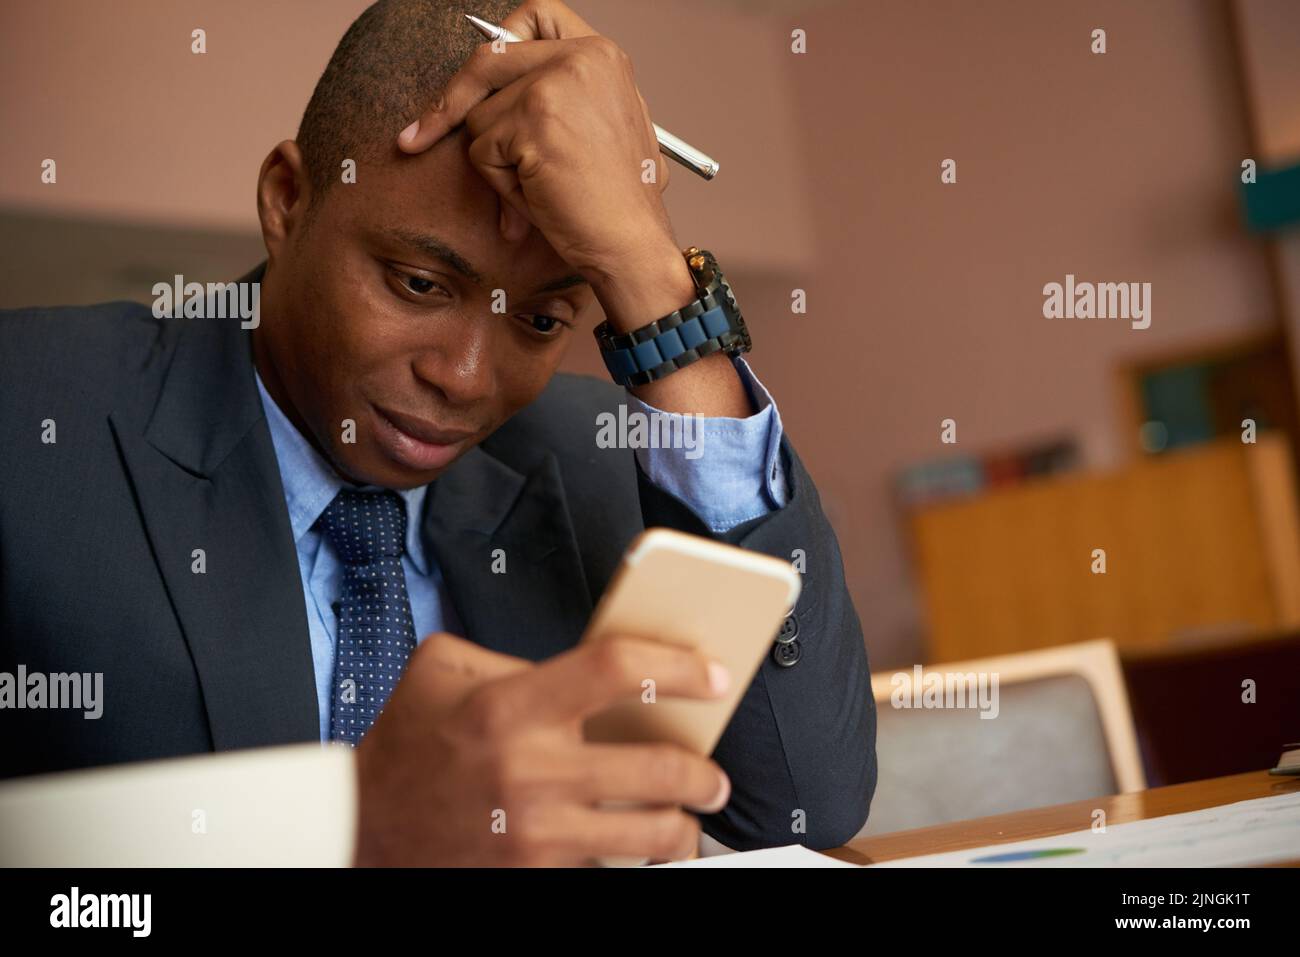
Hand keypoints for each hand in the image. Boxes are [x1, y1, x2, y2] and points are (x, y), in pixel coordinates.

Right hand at [352, 630, 731, 865]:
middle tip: (713, 775)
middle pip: (657, 767)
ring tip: (688, 819)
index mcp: (510, 705)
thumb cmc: (405, 745)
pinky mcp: (533, 875)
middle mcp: (529, 770)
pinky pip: (610, 870)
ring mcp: (534, 832)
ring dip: (683, 828)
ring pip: (650, 835)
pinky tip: (640, 851)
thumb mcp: (444, 669)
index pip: (618, 669)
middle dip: (704, 774)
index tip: (711, 675)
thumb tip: (588, 668)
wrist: (359, 828)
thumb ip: (516, 656)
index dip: (678, 666)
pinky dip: (634, 862)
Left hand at [396, 0, 680, 304]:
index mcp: (603, 55)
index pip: (535, 17)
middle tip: (419, 135)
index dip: (499, 44)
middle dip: (451, 101)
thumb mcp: (604, 129)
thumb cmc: (618, 202)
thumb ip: (563, 97)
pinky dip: (501, 186)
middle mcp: (582, 58)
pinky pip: (482, 152)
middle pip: (488, 60)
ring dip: (499, 162)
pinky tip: (539, 199)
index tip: (475, 76)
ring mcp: (556, 86)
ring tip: (542, 189)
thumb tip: (494, 97)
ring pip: (481, 116)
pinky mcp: (533, 121)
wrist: (633, 244)